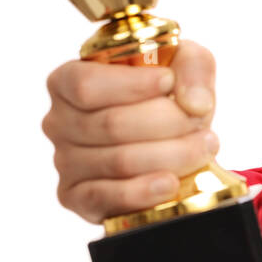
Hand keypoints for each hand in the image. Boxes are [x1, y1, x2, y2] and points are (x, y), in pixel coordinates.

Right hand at [41, 40, 219, 223]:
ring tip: (203, 147)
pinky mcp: (77, 198)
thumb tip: (195, 104)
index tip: (169, 81)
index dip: (131, 84)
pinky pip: (107, 197)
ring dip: (171, 155)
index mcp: (67, 81)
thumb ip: (194, 68)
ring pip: (119, 161)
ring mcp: (64, 163)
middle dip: (167, 123)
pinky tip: (170, 183)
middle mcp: (58, 122)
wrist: (172, 140)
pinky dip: (143, 191)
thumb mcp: (185, 63)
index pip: (86, 84)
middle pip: (111, 124)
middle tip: (200, 122)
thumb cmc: (168, 95)